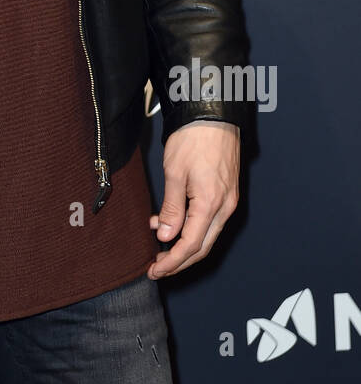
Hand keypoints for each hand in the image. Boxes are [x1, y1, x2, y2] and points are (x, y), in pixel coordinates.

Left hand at [147, 120, 239, 278]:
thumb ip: (172, 208)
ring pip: (207, 234)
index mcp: (211, 204)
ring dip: (183, 243)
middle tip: (157, 267)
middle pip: (202, 246)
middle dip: (179, 260)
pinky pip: (210, 219)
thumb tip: (166, 237)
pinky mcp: (227, 192)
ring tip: (158, 242)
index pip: (191, 245)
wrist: (213, 113)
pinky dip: (191, 227)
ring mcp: (228, 200)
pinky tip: (171, 220)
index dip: (172, 262)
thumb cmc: (193, 138)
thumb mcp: (174, 173)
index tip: (155, 271)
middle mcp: (225, 207)